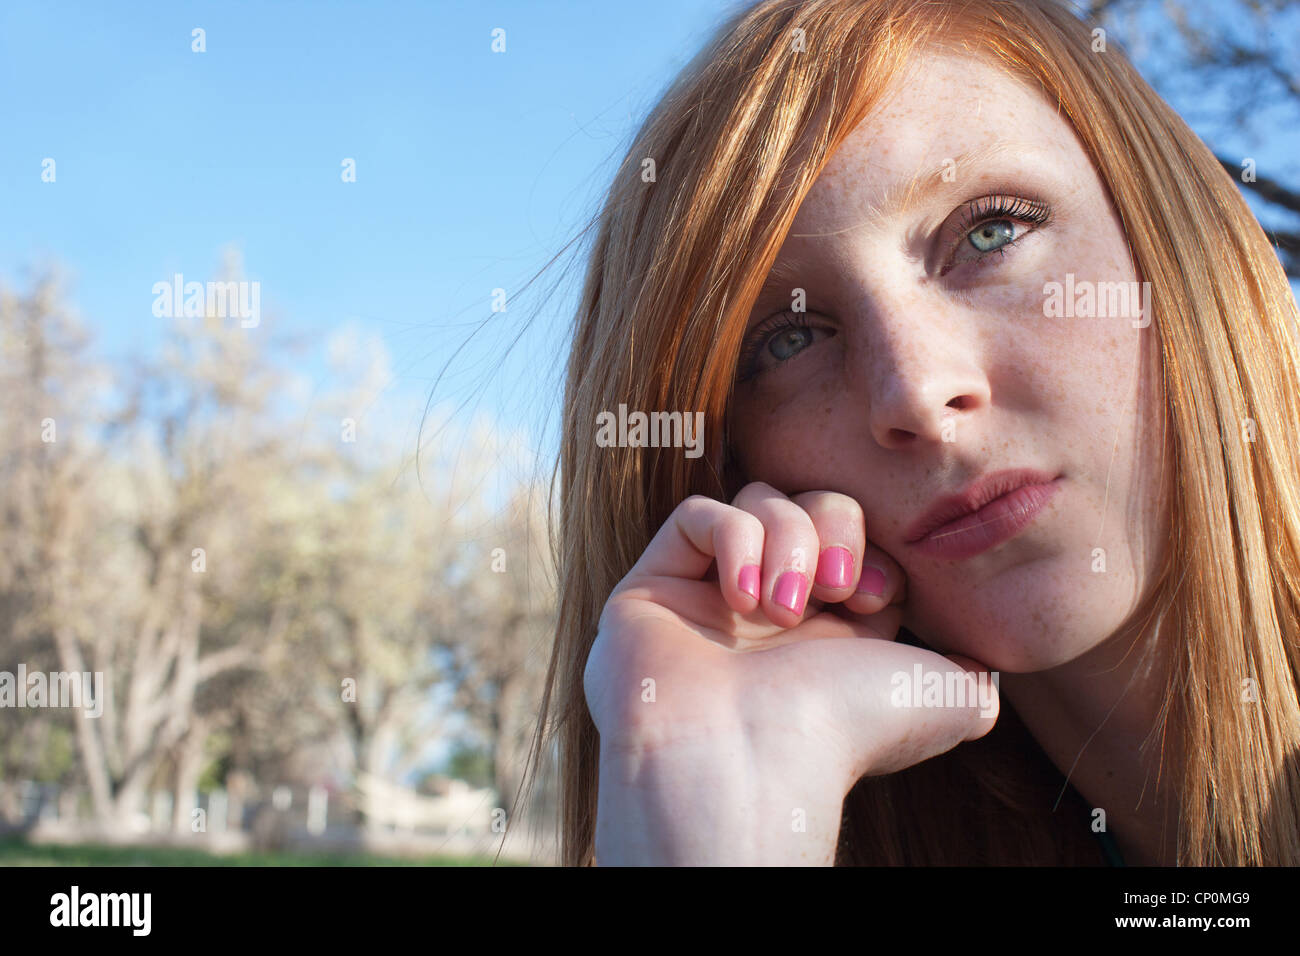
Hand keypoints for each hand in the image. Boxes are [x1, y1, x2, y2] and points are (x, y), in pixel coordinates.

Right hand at [585, 481, 998, 864]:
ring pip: (755, 501)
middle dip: (832, 529)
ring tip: (782, 607)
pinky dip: (731, 537)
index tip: (877, 593)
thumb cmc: (842, 731)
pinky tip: (742, 596)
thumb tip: (979, 661)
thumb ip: (973, 671)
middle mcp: (771, 607)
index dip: (870, 544)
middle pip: (808, 504)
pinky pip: (696, 515)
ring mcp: (708, 595)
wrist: (751, 761)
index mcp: (832, 627)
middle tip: (834, 589)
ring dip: (784, 539)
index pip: (855, 536)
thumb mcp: (946, 699)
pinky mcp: (654, 587)